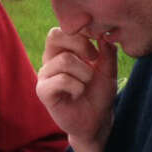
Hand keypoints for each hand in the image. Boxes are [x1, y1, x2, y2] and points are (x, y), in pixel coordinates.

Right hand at [36, 27, 117, 151]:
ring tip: (87, 83)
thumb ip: (107, 52)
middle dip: (81, 45)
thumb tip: (104, 36)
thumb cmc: (98, 95)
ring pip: (64, 60)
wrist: (95, 122)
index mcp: (62, 51)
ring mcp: (44, 75)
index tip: (98, 46)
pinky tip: (78, 93)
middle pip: (55, 36)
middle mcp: (50, 60)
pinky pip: (61, 80)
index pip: (64, 29)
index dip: (83, 33)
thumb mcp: (108, 70)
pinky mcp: (43, 91)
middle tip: (95, 58)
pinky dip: (77, 86)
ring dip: (85, 72)